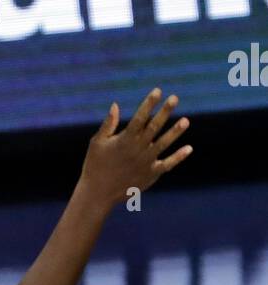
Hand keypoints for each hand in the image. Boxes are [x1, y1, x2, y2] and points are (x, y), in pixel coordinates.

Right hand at [79, 89, 191, 209]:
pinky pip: (167, 164)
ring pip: (164, 143)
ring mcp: (146, 162)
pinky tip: (189, 148)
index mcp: (124, 139)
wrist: (98, 193)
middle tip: (175, 98)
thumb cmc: (95, 165)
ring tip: (186, 121)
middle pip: (154, 126)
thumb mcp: (97, 143)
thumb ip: (108, 124)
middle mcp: (138, 148)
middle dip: (165, 111)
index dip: (149, 103)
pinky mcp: (150, 174)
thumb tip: (115, 105)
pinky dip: (178, 157)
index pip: (140, 117)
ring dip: (175, 132)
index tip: (157, 91)